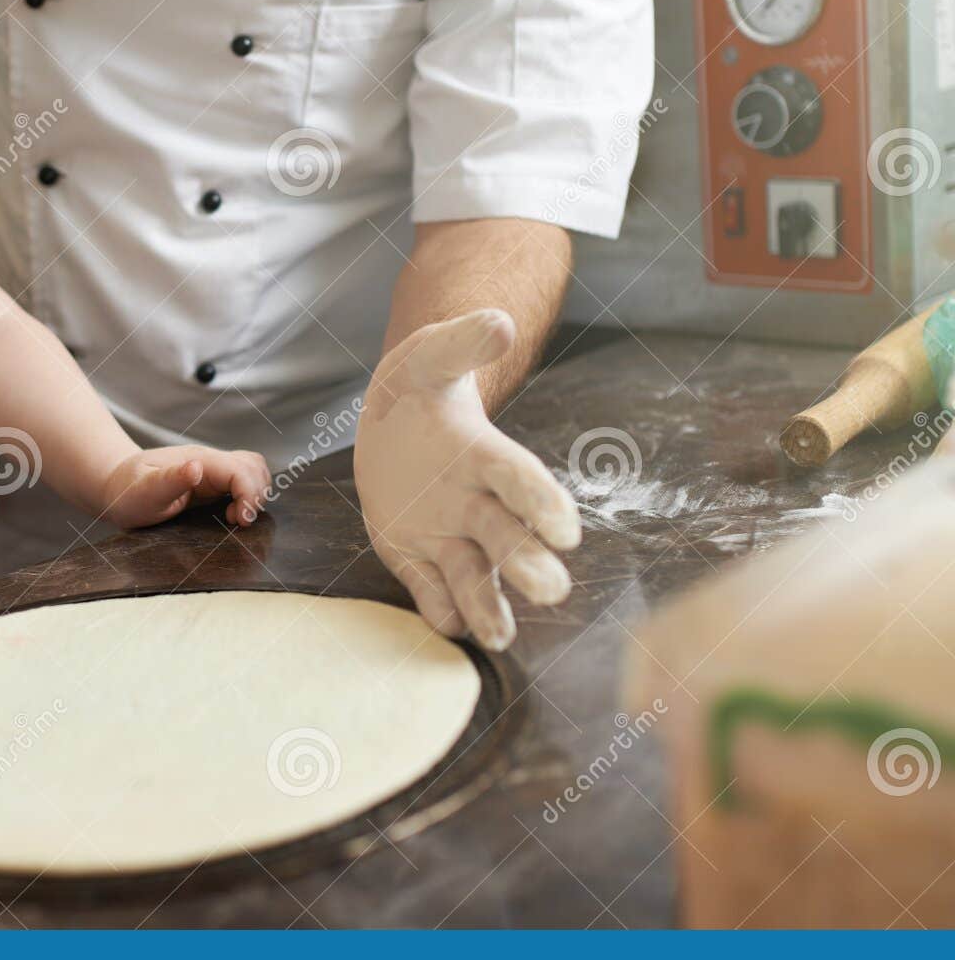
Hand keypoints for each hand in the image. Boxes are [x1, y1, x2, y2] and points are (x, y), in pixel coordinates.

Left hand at [99, 445, 270, 529]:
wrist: (116, 488)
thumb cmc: (127, 492)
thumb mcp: (143, 491)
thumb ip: (170, 480)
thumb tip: (197, 468)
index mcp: (197, 460)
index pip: (240, 469)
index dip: (249, 494)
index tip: (240, 521)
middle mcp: (208, 462)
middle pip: (253, 466)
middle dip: (256, 495)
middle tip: (236, 522)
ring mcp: (212, 471)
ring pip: (253, 470)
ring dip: (255, 494)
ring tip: (234, 518)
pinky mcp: (213, 483)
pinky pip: (244, 481)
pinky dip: (249, 496)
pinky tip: (231, 514)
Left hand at [354, 309, 578, 649]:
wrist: (392, 425)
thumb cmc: (421, 386)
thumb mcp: (431, 356)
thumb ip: (463, 342)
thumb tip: (497, 323)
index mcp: (485, 456)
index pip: (520, 480)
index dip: (542, 502)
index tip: (567, 530)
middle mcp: (476, 505)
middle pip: (507, 537)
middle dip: (529, 563)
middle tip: (553, 590)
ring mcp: (448, 536)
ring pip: (474, 576)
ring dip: (487, 604)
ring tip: (497, 636)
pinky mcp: (415, 558)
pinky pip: (430, 588)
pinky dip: (439, 608)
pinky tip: (447, 626)